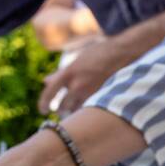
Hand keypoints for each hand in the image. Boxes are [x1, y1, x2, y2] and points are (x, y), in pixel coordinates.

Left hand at [37, 31, 153, 115]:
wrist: (122, 53)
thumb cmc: (97, 55)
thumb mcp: (76, 61)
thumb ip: (60, 73)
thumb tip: (45, 81)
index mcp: (68, 72)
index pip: (49, 92)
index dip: (43, 103)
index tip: (42, 110)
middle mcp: (77, 84)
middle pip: (62, 106)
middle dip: (61, 110)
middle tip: (61, 111)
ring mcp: (90, 92)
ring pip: (76, 111)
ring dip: (73, 112)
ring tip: (75, 111)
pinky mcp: (101, 97)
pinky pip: (89, 109)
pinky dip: (86, 111)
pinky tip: (89, 109)